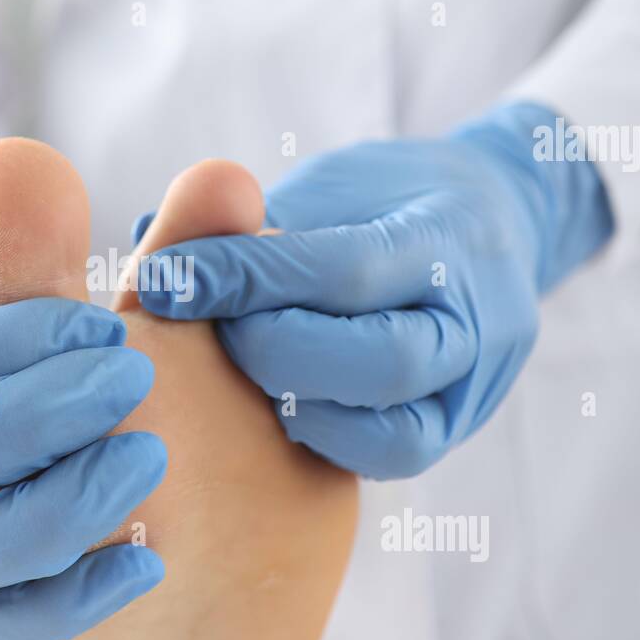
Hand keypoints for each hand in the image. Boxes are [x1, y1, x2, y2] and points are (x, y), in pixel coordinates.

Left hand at [134, 103, 612, 478]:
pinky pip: (395, 457)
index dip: (246, 275)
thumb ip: (253, 217)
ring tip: (241, 369)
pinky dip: (326, 437)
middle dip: (272, 349)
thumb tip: (144, 238)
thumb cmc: (387, 199)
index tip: (166, 276)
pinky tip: (278, 404)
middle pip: (380, 360)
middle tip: (208, 328)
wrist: (494, 220)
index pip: (343, 267)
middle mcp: (477, 320)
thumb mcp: (330, 182)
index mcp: (448, 236)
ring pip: (395, 431)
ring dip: (297, 404)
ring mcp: (476, 386)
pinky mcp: (457, 428)